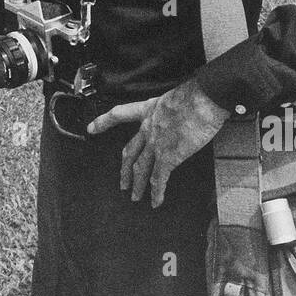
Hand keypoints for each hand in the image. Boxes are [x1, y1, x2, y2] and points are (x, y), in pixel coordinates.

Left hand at [87, 80, 229, 207]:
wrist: (204, 98)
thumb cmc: (196, 93)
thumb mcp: (176, 96)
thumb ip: (171, 109)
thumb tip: (179, 115)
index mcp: (149, 110)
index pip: (120, 114)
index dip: (103, 122)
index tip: (91, 128)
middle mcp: (148, 128)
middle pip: (130, 152)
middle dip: (124, 170)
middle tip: (121, 183)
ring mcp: (156, 143)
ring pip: (141, 169)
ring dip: (138, 185)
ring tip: (135, 197)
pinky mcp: (169, 156)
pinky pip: (159, 179)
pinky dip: (157, 193)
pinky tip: (155, 202)